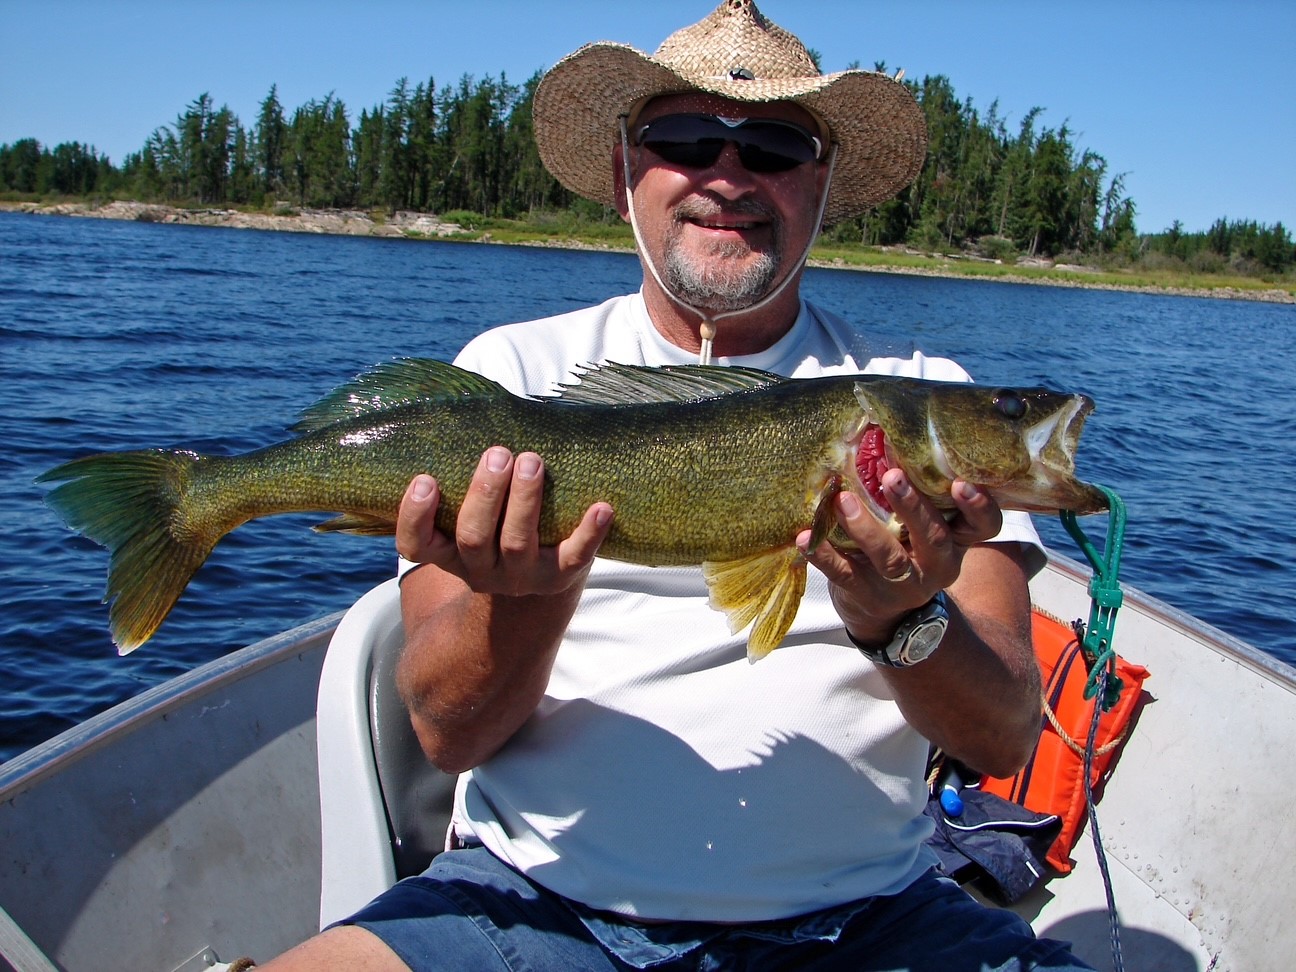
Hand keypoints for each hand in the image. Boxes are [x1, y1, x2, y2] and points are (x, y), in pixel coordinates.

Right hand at [395, 446, 614, 596]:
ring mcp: (519, 578)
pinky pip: (575, 557)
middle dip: (485, 493)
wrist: (534, 578)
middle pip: (473, 538)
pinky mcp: (559, 577)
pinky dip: (589, 532)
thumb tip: (469, 403)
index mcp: (447, 553)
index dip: (415, 516)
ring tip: (532, 460)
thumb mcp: (469, 509)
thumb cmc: (495, 524)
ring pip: (517, 544)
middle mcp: (479, 570)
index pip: (415, 545)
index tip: (425, 480)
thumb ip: (460, 473)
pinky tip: (602, 507)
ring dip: (525, 500)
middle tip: (498, 454)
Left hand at [796, 468, 1002, 645]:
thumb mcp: (925, 526)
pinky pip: (843, 574)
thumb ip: (921, 491)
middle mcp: (936, 565)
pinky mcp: (864, 594)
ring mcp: (901, 584)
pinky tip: (805, 536)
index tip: (961, 483)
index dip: (979, 506)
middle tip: (892, 476)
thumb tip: (886, 426)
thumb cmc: (907, 547)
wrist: (885, 612)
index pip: (984, 526)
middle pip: (933, 537)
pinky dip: (823, 555)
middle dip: (912, 507)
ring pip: (888, 558)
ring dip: (865, 528)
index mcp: (957, 541)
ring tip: (843, 500)